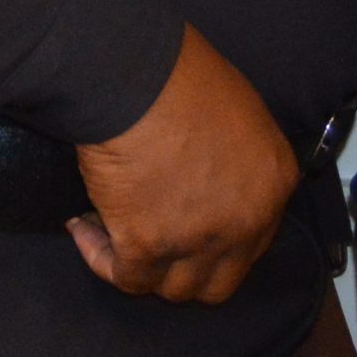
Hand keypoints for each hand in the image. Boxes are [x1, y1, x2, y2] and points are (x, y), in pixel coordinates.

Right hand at [67, 24, 297, 303]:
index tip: (185, 220)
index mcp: (274, 179)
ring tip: (113, 231)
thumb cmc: (176, 67)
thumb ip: (233, 148)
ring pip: (176, 288)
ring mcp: (200, 240)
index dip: (217, 236)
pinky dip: (101, 258)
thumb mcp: (232, 103)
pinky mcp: (148, 245)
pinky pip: (127, 277)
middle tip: (155, 236)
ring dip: (146, 267)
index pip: (255, 238)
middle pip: (219, 279)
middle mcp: (247, 221)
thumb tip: (206, 163)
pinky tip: (82, 228)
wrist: (133, 69)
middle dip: (186, 266)